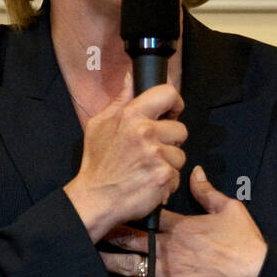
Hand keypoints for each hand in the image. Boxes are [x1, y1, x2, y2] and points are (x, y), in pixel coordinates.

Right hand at [64, 70, 187, 241]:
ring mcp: (157, 156)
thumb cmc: (97, 163)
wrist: (95, 199)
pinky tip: (148, 183)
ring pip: (180, 155)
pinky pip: (176, 176)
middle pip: (180, 130)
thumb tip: (131, 78)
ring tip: (146, 169)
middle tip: (150, 152)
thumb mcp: (100, 124)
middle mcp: (146, 132)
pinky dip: (166, 182)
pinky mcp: (164, 177)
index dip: (174, 103)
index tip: (170, 113)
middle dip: (169, 141)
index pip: (168, 93)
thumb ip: (120, 100)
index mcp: (131, 115)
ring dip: (168, 164)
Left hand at [99, 166, 267, 276]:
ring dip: (108, 263)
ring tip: (89, 258)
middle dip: (109, 234)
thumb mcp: (230, 208)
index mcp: (181, 225)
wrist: (254, 275)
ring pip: (131, 266)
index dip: (129, 209)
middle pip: (131, 238)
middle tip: (88, 229)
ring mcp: (169, 272)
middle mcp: (169, 247)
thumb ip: (207, 192)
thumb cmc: (245, 242)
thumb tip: (194, 171)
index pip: (148, 213)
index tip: (111, 205)